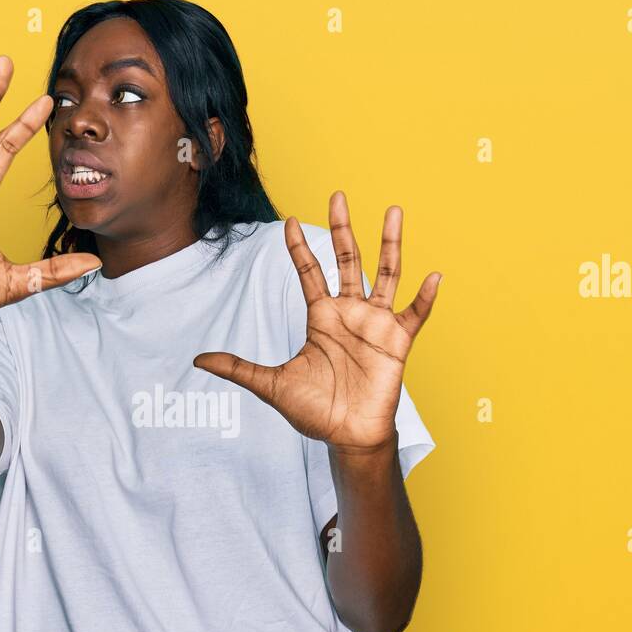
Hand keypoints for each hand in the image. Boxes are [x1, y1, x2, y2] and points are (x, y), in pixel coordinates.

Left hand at [194, 192, 440, 453]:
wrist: (346, 437)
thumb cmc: (314, 411)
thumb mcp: (271, 385)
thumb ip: (238, 369)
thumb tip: (197, 361)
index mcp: (321, 317)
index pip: (309, 272)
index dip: (299, 247)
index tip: (289, 220)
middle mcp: (349, 313)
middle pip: (347, 259)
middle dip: (342, 227)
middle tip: (337, 194)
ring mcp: (375, 324)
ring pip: (386, 273)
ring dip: (390, 243)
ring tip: (393, 210)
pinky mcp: (397, 341)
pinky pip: (415, 314)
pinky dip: (425, 296)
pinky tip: (433, 276)